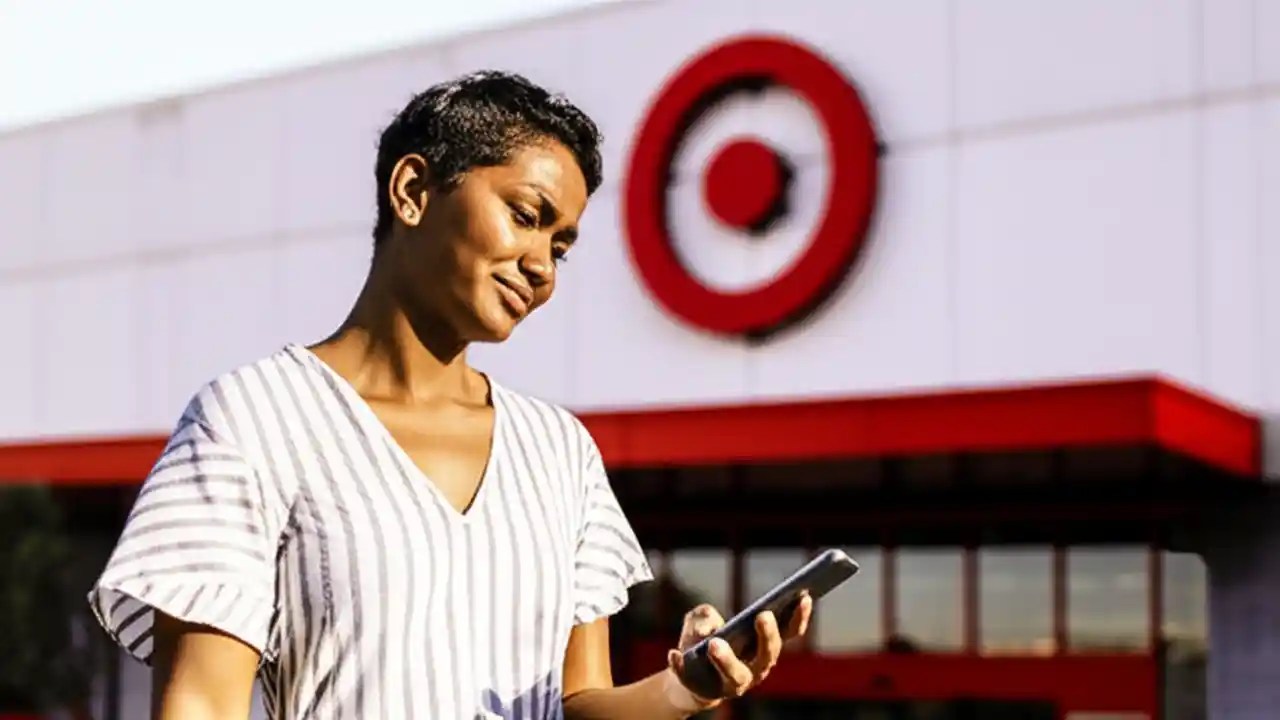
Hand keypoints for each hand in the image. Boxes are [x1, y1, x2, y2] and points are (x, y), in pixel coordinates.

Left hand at [663, 594, 812, 710]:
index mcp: (763, 646)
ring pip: (736, 676)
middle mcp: (756, 668)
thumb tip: (709, 626)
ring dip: (726, 660)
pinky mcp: (708, 694)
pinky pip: (695, 681)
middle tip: (762, 615)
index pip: (788, 632)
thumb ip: (704, 614)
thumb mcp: (701, 618)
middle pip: (768, 655)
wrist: (686, 673)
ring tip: (713, 643)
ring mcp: (734, 685)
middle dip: (767, 636)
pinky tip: (673, 654)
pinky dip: (682, 668)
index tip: (804, 595)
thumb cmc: (703, 639)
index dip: (799, 616)